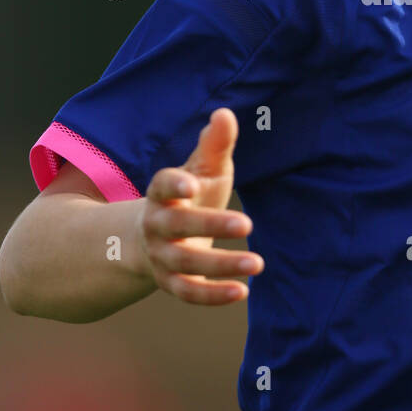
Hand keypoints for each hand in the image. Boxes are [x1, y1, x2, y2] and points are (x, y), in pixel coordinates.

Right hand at [133, 107, 262, 304]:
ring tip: (257, 263)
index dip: (173, 184)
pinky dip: (212, 296)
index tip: (192, 183)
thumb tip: (225, 114)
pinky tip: (242, 291)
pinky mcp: (172, 283)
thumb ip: (214, 145)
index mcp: (162, 193)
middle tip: (247, 224)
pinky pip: (189, 293)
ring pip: (186, 264)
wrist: (153, 237)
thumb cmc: (189, 195)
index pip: (161, 185)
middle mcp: (157, 225)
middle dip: (210, 226)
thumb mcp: (203, 169)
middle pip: (178, 226)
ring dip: (220, 265)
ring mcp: (162, 256)